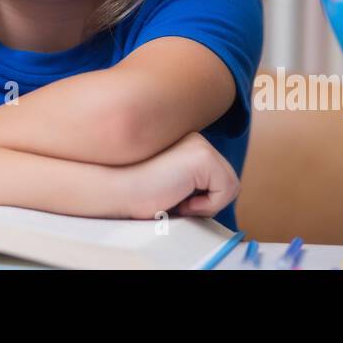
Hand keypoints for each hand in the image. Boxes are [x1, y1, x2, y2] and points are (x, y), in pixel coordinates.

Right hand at [118, 131, 239, 219]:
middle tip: (173, 201)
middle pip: (223, 178)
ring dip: (205, 204)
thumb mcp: (167, 183)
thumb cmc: (132, 192)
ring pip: (229, 185)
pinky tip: (179, 199)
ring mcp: (199, 144)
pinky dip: (207, 205)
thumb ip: (187, 181)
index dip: (199, 196)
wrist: (113, 189)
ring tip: (176, 200)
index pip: (211, 174)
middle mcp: (194, 137)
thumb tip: (213, 196)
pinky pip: (227, 190)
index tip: (171, 200)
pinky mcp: (203, 156)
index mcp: (183, 141)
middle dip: (204, 199)